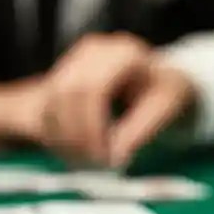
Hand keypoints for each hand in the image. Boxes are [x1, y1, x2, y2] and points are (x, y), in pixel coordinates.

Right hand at [41, 33, 194, 167]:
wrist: (151, 77)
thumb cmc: (162, 89)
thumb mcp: (165, 106)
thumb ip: (140, 130)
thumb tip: (117, 155)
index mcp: (124, 52)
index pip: (93, 89)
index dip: (92, 126)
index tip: (105, 156)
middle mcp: (94, 51)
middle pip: (68, 96)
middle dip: (77, 135)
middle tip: (95, 163)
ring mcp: (74, 61)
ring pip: (53, 104)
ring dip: (65, 138)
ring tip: (89, 159)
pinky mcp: (61, 77)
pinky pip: (48, 111)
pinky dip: (58, 136)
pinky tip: (79, 149)